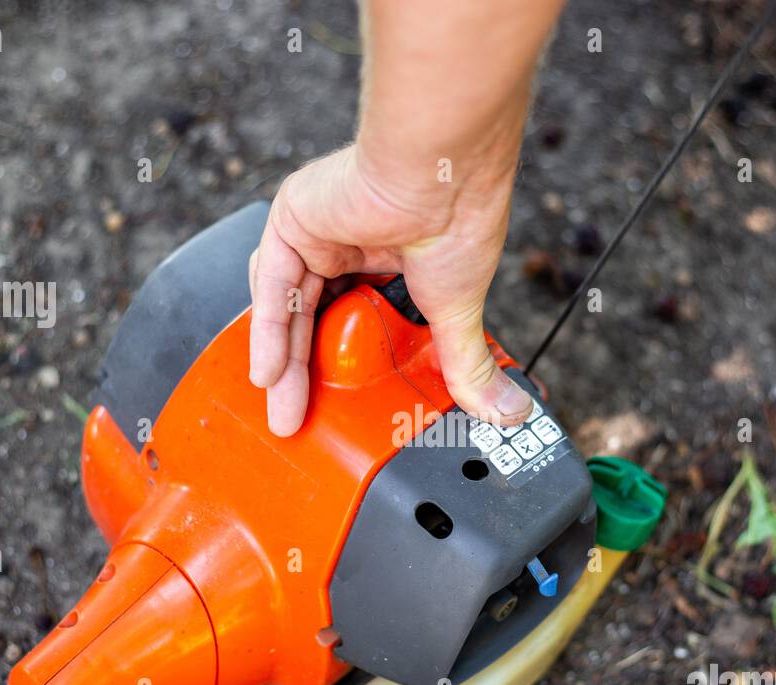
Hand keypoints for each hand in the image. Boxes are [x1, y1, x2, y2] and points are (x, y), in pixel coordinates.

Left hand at [247, 145, 532, 436]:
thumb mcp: (457, 310)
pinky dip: (269, 331)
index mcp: (389, 255)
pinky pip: (272, 285)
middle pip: (314, 318)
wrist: (442, 172)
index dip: (347, 362)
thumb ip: (466, 363)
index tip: (348, 406)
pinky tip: (269, 373)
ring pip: (290, 306)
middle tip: (301, 421)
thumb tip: (506, 409)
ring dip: (285, 361)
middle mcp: (348, 240)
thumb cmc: (461, 216)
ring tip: (286, 410)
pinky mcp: (294, 219)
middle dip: (306, 375)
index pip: (355, 318)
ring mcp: (318, 230)